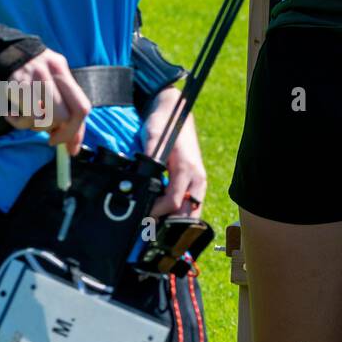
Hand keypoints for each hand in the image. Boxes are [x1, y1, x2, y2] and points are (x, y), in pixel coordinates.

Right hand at [5, 49, 89, 154]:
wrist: (0, 53)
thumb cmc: (33, 74)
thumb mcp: (53, 81)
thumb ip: (67, 108)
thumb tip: (73, 146)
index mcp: (61, 70)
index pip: (81, 106)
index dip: (77, 131)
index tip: (70, 146)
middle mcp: (48, 73)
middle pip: (63, 117)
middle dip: (58, 132)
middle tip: (50, 135)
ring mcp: (29, 80)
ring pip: (42, 119)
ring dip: (36, 126)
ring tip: (29, 116)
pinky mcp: (12, 89)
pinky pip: (21, 118)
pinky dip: (17, 122)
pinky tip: (13, 112)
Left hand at [143, 92, 207, 218]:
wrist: (174, 110)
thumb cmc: (162, 124)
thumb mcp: (151, 141)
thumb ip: (150, 163)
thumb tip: (143, 185)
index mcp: (186, 168)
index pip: (174, 201)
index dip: (157, 212)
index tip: (143, 217)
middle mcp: (196, 175)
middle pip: (189, 211)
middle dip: (172, 225)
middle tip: (152, 232)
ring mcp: (198, 177)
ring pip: (193, 209)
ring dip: (178, 220)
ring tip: (158, 228)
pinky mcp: (195, 177)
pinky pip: (192, 201)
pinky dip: (181, 212)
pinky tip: (167, 216)